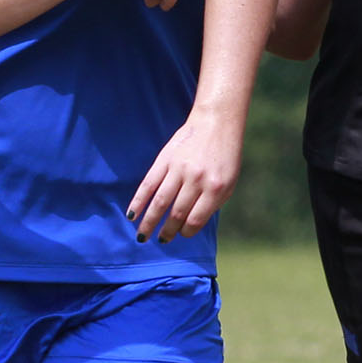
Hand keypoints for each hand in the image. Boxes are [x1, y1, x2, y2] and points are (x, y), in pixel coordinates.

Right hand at [128, 113, 241, 242]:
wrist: (216, 122)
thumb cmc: (225, 156)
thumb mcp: (229, 182)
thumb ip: (213, 203)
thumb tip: (190, 225)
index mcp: (216, 188)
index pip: (195, 220)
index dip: (186, 232)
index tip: (181, 234)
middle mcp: (197, 180)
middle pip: (176, 213)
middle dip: (167, 231)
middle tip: (162, 240)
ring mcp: (179, 169)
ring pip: (160, 202)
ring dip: (149, 222)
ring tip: (142, 236)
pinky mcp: (165, 159)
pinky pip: (148, 185)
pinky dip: (138, 202)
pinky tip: (132, 215)